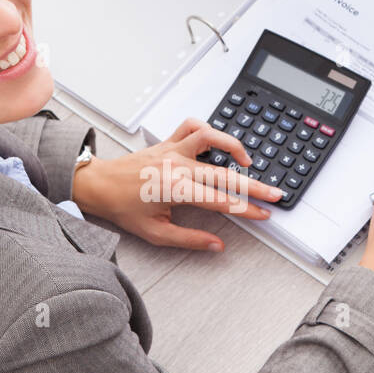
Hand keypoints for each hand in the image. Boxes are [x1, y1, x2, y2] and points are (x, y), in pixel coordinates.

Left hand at [71, 117, 285, 250]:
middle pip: (225, 173)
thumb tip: (217, 245)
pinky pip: (192, 126)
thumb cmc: (123, 208)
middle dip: (254, 185)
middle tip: (274, 194)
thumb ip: (190, 239)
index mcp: (175, 190)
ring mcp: (172, 150)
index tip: (264, 214)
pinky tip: (218, 143)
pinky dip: (208, 130)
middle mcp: (176, 166)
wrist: (99, 185)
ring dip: (234, 146)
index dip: (247, 209)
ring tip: (248, 163)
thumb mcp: (156, 233)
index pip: (221, 201)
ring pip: (211, 138)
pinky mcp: (168, 142)